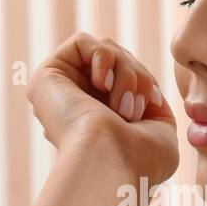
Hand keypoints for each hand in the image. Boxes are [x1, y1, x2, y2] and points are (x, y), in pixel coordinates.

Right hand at [26, 31, 178, 184]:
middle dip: (138, 77)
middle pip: (120, 60)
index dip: (146, 83)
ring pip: (106, 50)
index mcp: (101, 120)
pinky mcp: (46, 77)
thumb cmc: (140, 161)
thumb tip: (142, 89)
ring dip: (126, 71)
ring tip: (123, 103)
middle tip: (135, 108)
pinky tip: (102, 84)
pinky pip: (82, 41)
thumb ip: (151, 104)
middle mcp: (78, 105)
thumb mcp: (160, 129)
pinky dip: (103, 58)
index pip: (129, 78)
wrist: (113, 164)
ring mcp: (61, 92)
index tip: (152, 104)